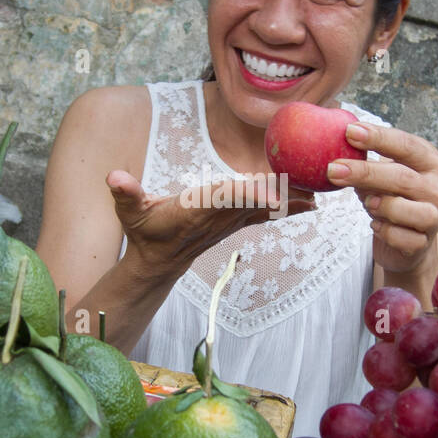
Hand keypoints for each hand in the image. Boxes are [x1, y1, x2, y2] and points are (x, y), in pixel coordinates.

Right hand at [105, 170, 315, 280]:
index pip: (227, 197)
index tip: (272, 190)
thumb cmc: (145, 231)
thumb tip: (113, 176)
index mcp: (198, 208)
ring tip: (323, 192)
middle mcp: (221, 216)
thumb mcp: (129, 212)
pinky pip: (266, 212)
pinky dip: (289, 205)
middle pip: (259, 202)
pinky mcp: (235, 222)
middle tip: (317, 186)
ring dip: (294, 200)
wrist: (158, 260)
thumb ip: (125, 193)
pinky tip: (312, 202)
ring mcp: (231, 221)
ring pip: (268, 208)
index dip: (248, 192)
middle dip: (286, 194)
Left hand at [325, 123, 437, 276]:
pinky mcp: (423, 243)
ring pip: (411, 211)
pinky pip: (404, 239)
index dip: (378, 138)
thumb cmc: (391, 197)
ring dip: (383, 206)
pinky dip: (386, 232)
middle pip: (403, 178)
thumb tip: (333, 148)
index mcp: (428, 162)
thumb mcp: (379, 176)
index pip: (406, 145)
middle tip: (333, 169)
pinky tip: (375, 225)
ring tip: (367, 203)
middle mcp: (435, 188)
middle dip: (366, 173)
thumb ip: (365, 162)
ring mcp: (433, 217)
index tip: (349, 133)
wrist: (408, 240)